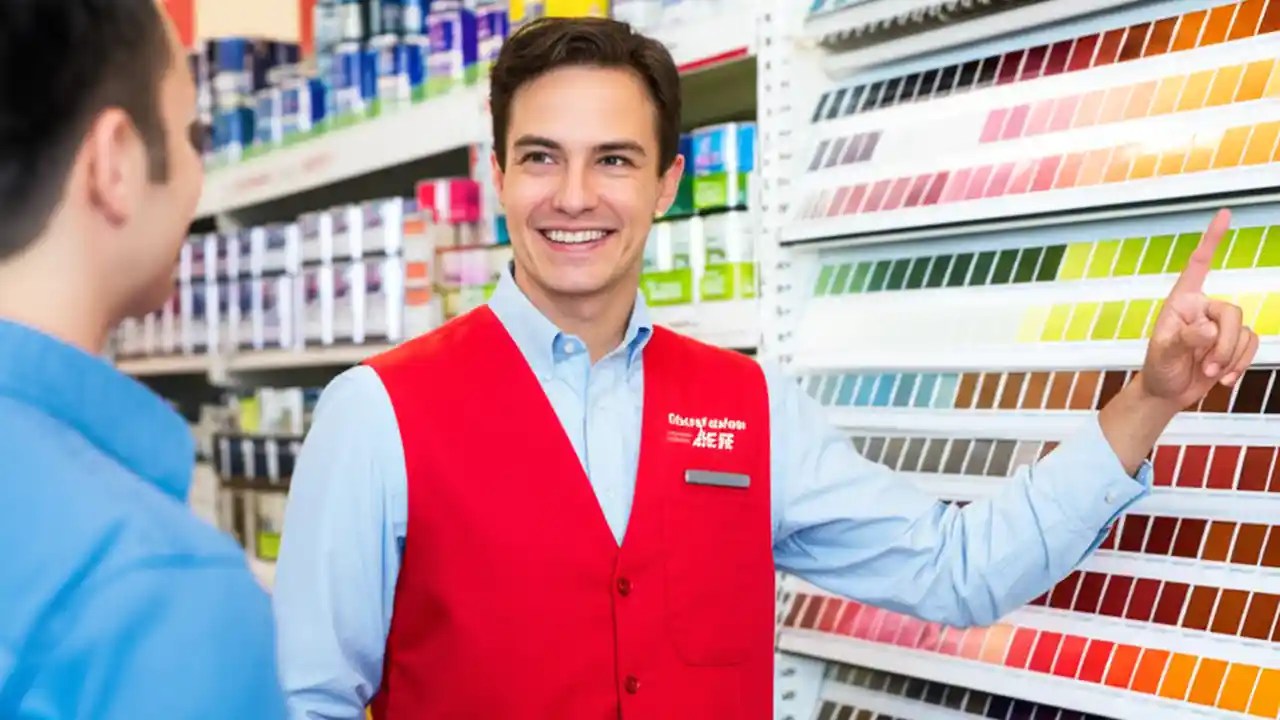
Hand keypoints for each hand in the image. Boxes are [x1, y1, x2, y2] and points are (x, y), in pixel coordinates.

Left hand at [1139, 208, 1258, 409]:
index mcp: (1182, 301)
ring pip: (1244, 330)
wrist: (1167, 391)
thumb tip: (1209, 330)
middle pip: (1232, 312)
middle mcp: (1203, 308)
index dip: (1212, 239)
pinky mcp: (1233, 342)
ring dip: (1230, 358)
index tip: (1224, 213)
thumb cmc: (1158, 368)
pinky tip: (1224, 378)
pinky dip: (1241, 364)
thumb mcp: (1163, 354)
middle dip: (1224, 345)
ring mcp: (1220, 325)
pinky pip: (1252, 344)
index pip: (1198, 265)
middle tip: (1206, 367)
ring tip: (1209, 374)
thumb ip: (1184, 339)